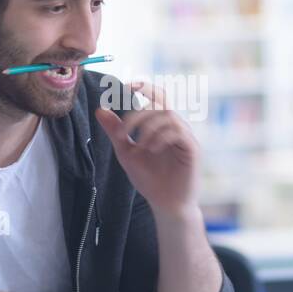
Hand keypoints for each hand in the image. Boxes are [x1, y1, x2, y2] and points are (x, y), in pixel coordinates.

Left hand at [95, 80, 197, 214]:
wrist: (166, 205)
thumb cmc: (150, 179)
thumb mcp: (126, 152)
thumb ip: (116, 131)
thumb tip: (100, 109)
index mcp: (162, 124)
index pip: (157, 96)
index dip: (145, 86)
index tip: (128, 85)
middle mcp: (176, 127)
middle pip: (160, 103)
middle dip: (139, 114)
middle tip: (124, 131)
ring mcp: (186, 137)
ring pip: (168, 116)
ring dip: (148, 128)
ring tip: (141, 147)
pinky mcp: (192, 149)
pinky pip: (178, 132)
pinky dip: (161, 137)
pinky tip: (152, 149)